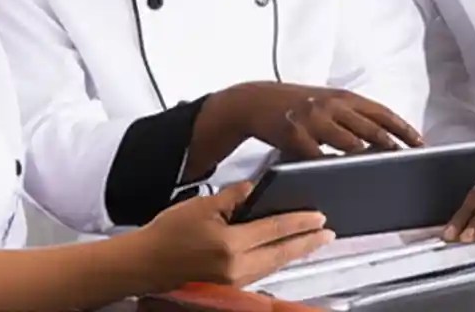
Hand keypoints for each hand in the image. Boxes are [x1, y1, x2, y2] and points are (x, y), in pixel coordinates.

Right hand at [138, 182, 333, 289]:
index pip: (276, 230)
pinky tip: (284, 252)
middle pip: (283, 253)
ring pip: (275, 264)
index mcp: (230, 245)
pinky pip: (263, 271)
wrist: (146, 262)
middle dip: (308, 242)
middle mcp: (237, 267)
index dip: (300, 222)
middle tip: (328, 233)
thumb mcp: (202, 205)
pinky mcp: (230, 284)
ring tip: (313, 241)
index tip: (319, 217)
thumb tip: (257, 189)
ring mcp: (235, 279)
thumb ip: (235, 197)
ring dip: (296, 252)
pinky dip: (278, 259)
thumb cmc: (167, 234)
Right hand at [217, 82, 423, 159]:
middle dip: (392, 145)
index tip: (420, 142)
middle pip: (370, 128)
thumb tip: (384, 133)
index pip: (381, 112)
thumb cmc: (296, 103)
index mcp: (342, 96)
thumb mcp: (326, 99)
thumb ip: (351, 112)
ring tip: (379, 171)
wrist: (256, 100)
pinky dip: (332, 166)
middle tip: (406, 160)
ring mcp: (314, 119)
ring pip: (349, 143)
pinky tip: (340, 174)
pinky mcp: (296, 135)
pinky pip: (320, 156)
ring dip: (366, 158)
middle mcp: (331, 105)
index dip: (403, 127)